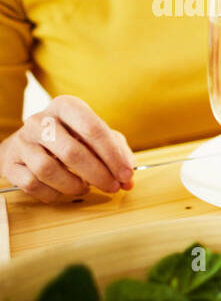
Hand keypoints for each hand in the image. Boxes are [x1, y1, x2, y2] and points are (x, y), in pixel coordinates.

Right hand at [0, 95, 133, 202]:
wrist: (29, 143)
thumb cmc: (71, 139)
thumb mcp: (97, 137)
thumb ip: (118, 154)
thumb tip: (128, 180)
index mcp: (66, 107)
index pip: (93, 129)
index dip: (113, 156)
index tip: (126, 175)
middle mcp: (40, 120)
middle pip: (72, 152)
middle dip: (98, 174)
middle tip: (112, 187)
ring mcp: (22, 141)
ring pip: (47, 169)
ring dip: (73, 185)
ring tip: (85, 187)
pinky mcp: (10, 163)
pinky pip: (32, 183)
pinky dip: (53, 193)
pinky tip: (63, 191)